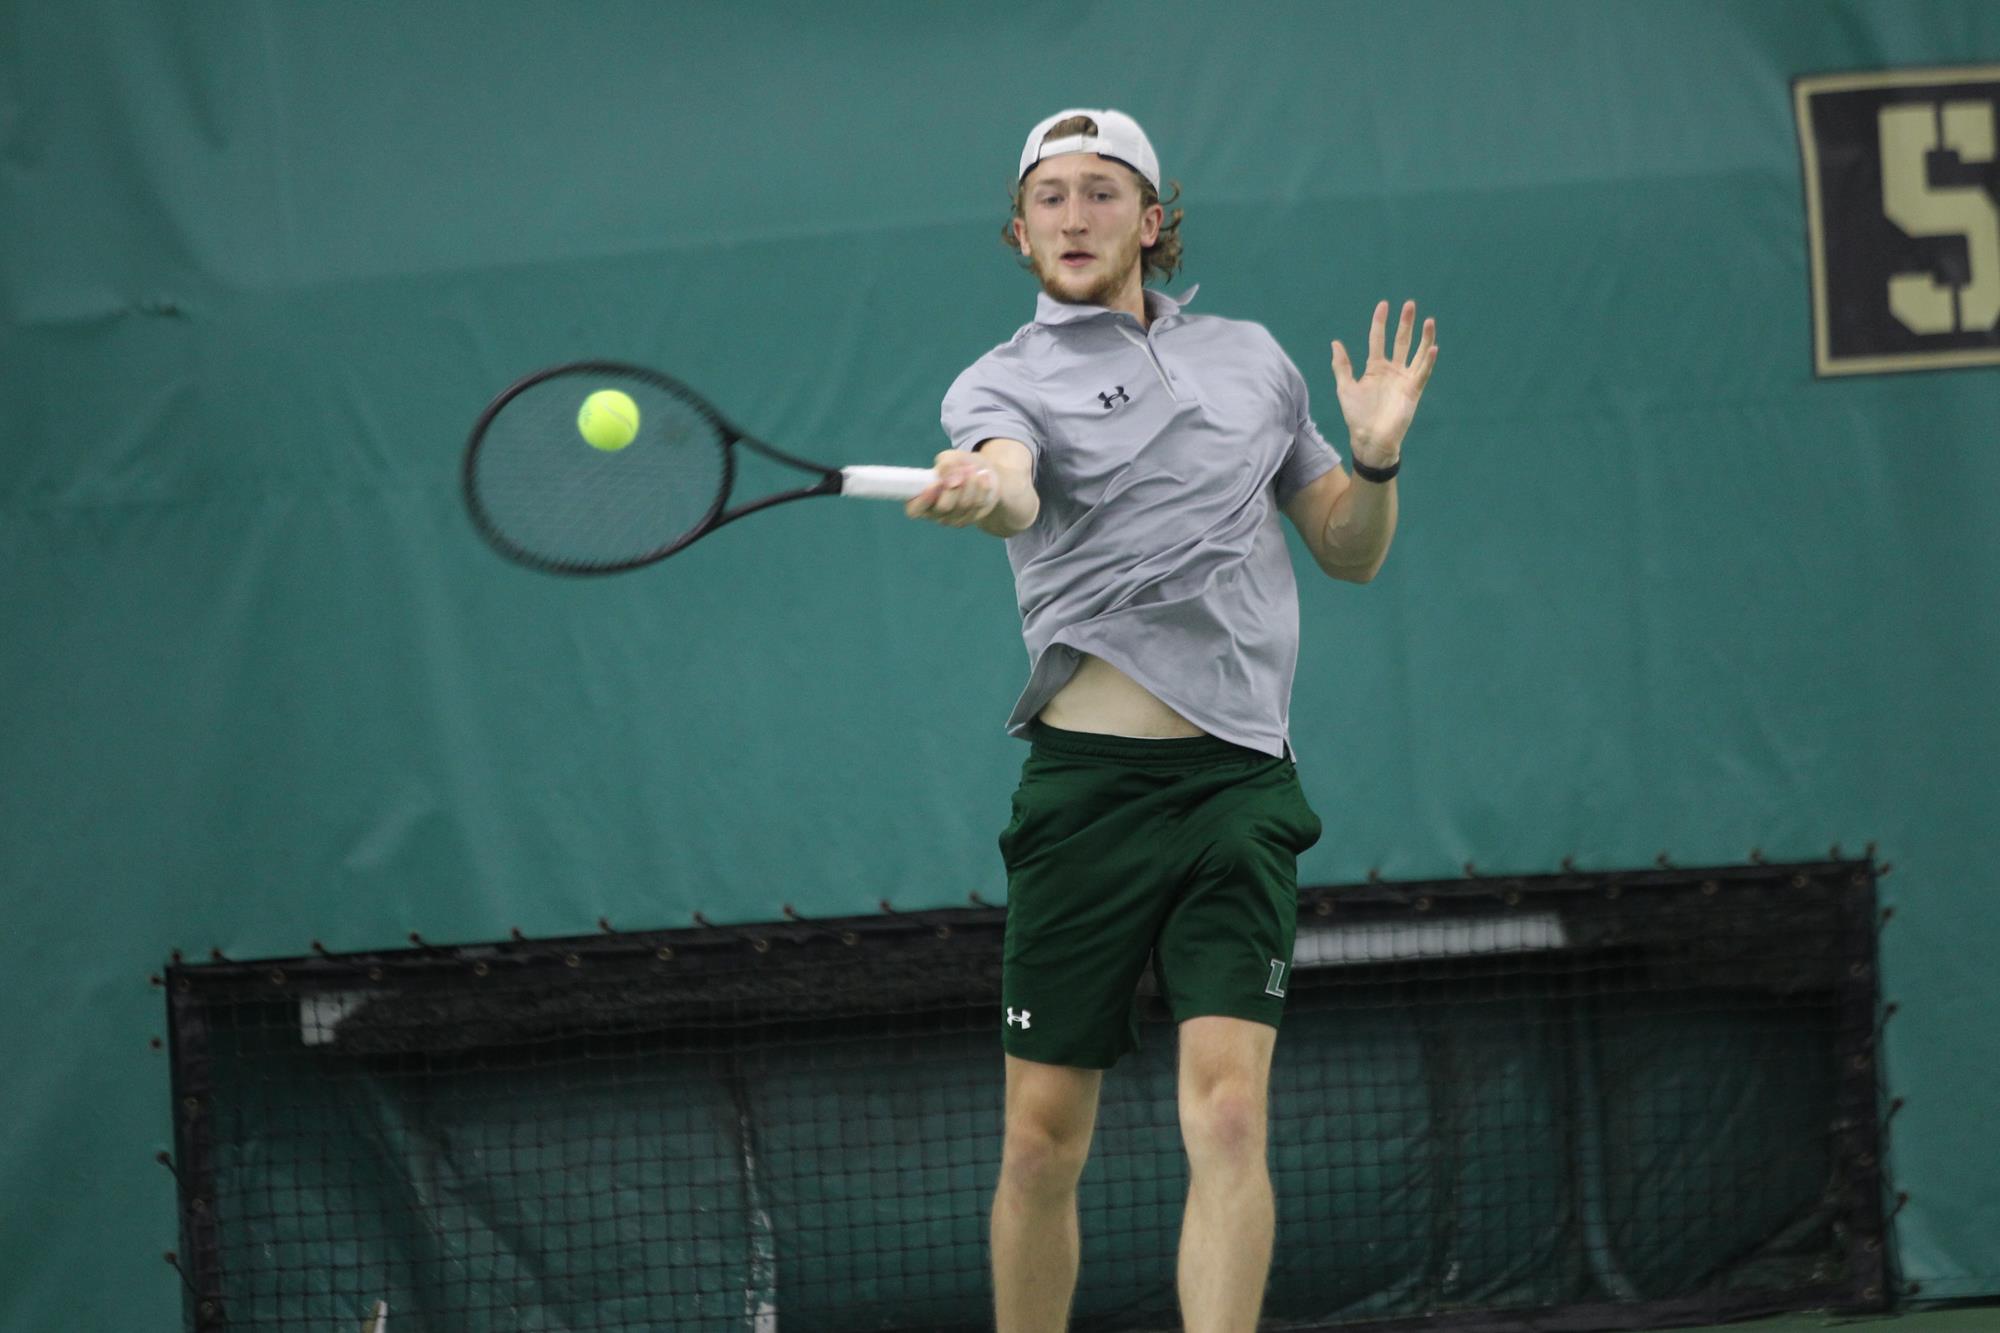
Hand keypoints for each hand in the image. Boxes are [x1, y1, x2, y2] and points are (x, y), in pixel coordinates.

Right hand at [905, 450, 999, 527]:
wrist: (982, 471)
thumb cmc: (958, 465)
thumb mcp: (949, 458)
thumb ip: (946, 466)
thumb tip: (951, 481)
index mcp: (921, 499)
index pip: (914, 510)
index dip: (923, 500)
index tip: (936, 484)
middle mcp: (935, 513)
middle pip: (943, 507)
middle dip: (955, 486)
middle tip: (963, 470)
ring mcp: (953, 519)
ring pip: (963, 505)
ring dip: (971, 484)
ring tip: (973, 470)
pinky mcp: (971, 518)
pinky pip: (977, 505)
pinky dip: (982, 488)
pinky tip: (983, 477)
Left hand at [1331, 300, 1437, 467]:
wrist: (1369, 439)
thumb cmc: (1356, 416)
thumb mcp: (1345, 388)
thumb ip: (1342, 366)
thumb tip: (1335, 343)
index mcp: (1375, 367)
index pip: (1378, 339)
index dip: (1380, 322)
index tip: (1383, 305)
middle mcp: (1392, 370)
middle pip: (1401, 341)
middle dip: (1405, 323)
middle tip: (1410, 304)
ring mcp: (1404, 379)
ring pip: (1416, 353)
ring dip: (1423, 337)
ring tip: (1428, 320)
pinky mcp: (1413, 391)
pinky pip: (1423, 373)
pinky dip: (1428, 360)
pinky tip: (1433, 347)